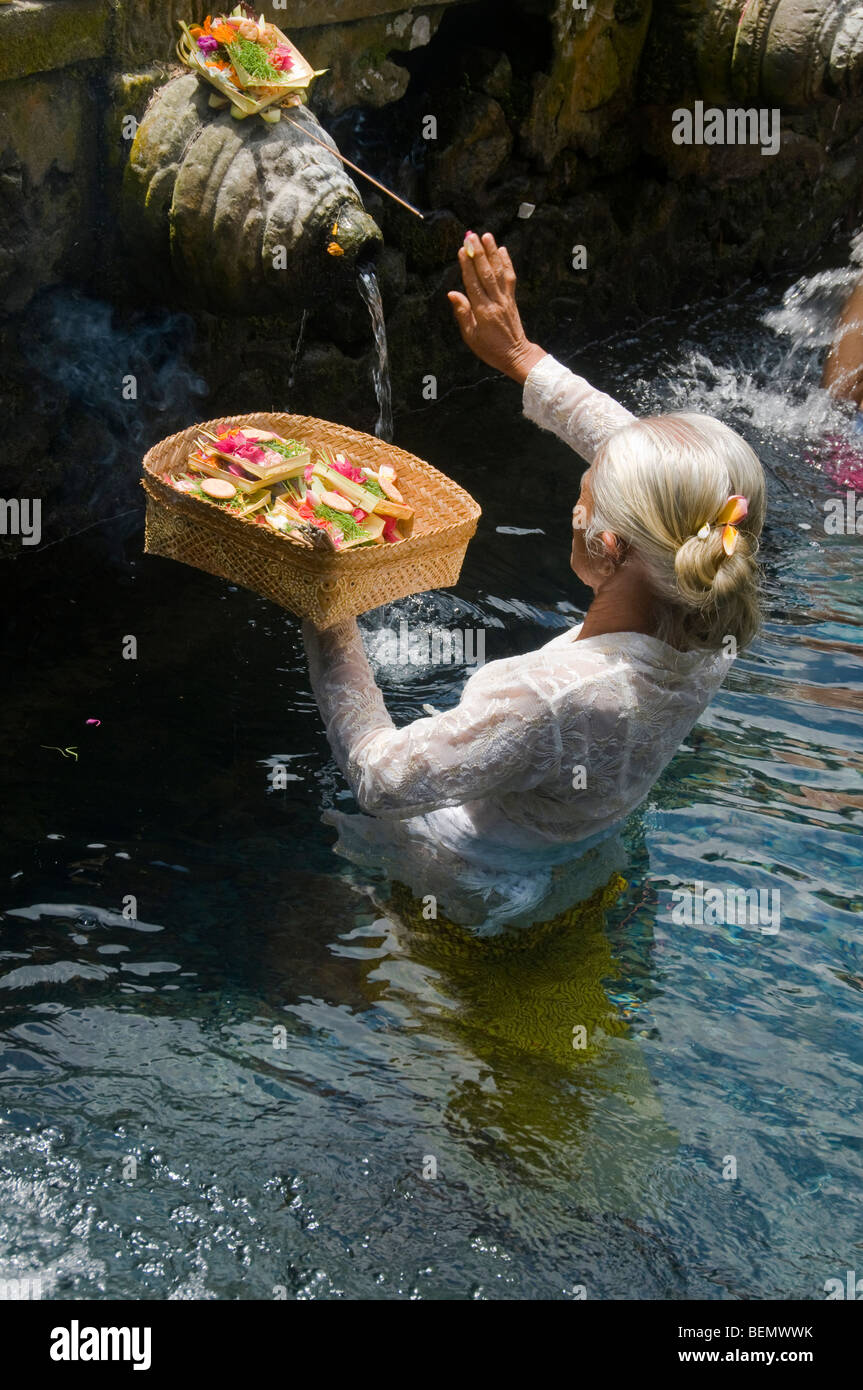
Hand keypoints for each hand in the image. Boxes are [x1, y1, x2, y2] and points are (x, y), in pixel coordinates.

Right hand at [447, 231, 546, 384]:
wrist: (516, 355)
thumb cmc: (490, 349)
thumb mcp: (471, 337)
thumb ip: (462, 314)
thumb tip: (453, 293)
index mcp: (483, 312)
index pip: (473, 284)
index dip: (467, 266)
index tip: (461, 250)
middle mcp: (496, 302)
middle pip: (486, 273)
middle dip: (478, 253)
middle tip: (471, 236)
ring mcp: (506, 299)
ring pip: (499, 271)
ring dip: (492, 252)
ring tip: (487, 236)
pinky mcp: (512, 298)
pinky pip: (510, 277)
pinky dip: (507, 263)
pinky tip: (502, 250)